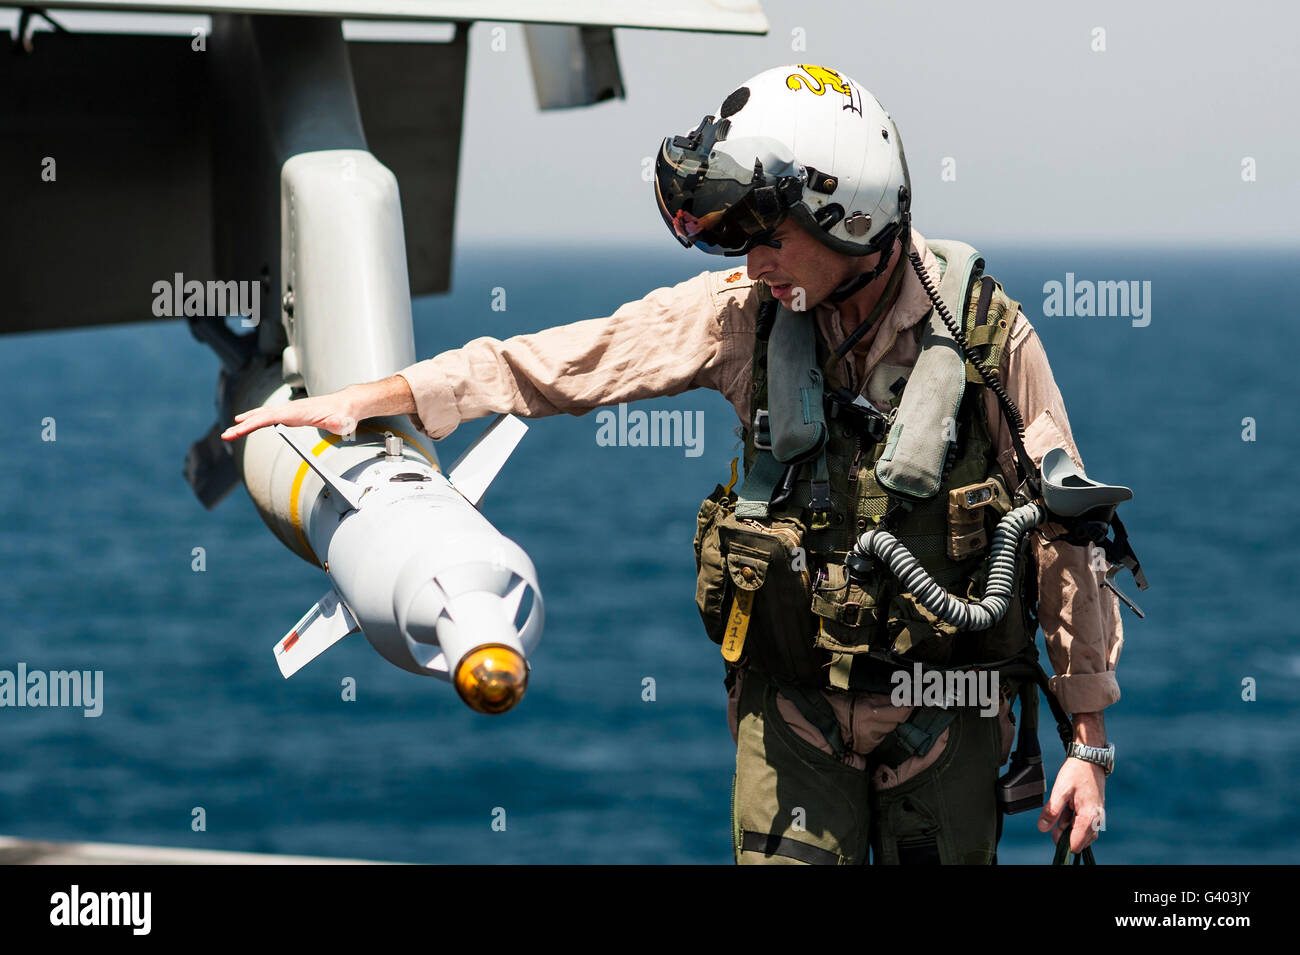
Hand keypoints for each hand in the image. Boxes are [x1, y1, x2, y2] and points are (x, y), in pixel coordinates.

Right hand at [221, 386, 363, 441]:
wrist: (348, 405)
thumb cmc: (344, 415)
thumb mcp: (343, 422)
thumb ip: (339, 423)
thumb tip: (338, 423)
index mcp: (298, 411)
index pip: (270, 417)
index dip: (252, 423)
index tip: (237, 428)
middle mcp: (291, 409)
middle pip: (262, 416)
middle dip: (243, 426)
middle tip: (226, 435)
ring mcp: (291, 411)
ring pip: (264, 414)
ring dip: (246, 421)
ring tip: (231, 430)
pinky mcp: (293, 414)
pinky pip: (270, 416)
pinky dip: (256, 419)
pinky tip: (249, 421)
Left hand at [1038, 757, 1105, 853]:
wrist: (1089, 760)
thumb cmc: (1076, 773)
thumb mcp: (1060, 790)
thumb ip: (1052, 811)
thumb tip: (1042, 828)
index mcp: (1089, 817)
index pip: (1076, 844)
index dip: (1062, 841)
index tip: (1053, 830)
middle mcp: (1096, 821)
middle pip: (1079, 841)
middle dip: (1065, 832)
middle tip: (1057, 814)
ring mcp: (1097, 817)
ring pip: (1081, 832)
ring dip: (1068, 825)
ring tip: (1063, 806)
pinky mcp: (1095, 813)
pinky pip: (1083, 824)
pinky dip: (1073, 819)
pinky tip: (1067, 806)